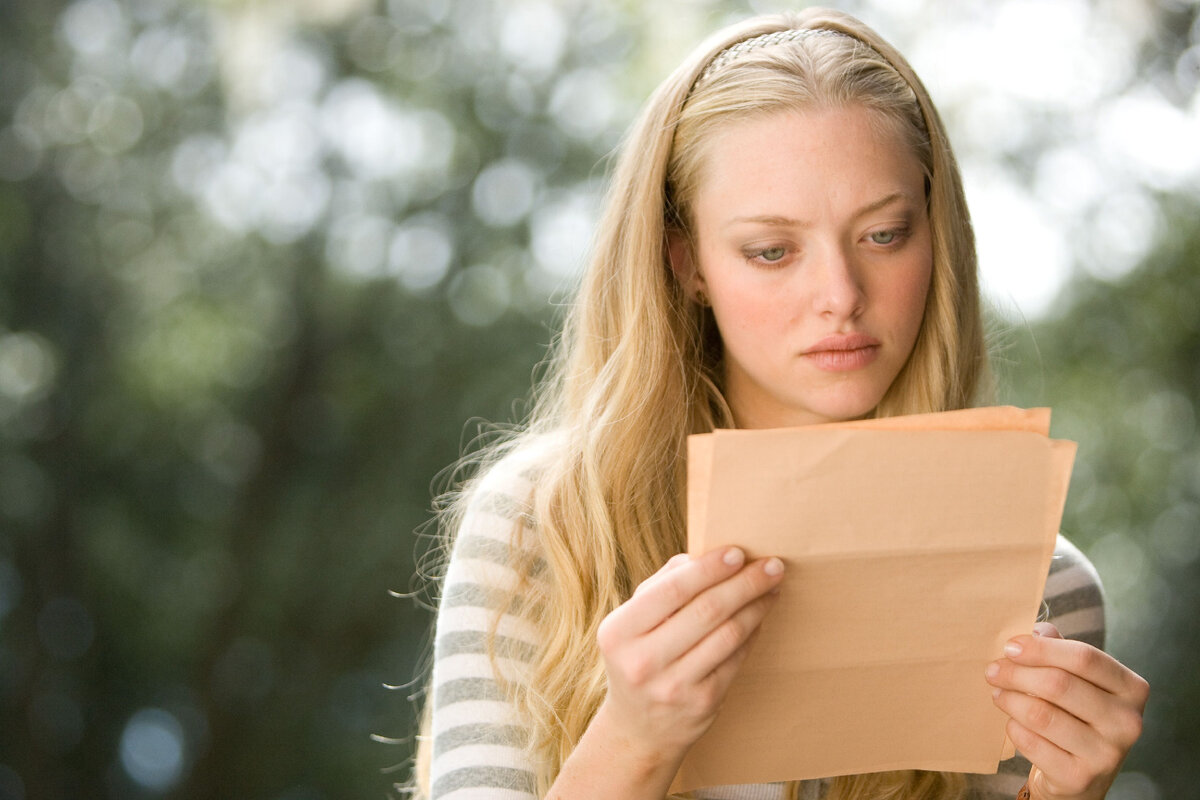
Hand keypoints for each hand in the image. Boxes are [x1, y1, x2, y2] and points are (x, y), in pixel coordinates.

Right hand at [593, 546, 784, 766]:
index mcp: (619, 632)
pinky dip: (753, 632)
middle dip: (744, 583)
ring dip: (757, 606)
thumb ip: (662, 585)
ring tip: (772, 588)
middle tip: (771, 565)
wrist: (639, 729)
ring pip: (728, 634)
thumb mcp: (632, 623)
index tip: (738, 552)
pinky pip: (736, 658)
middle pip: (706, 610)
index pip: (671, 591)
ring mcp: (673, 685)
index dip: (709, 569)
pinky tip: (760, 616)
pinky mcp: (702, 702)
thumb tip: (703, 556)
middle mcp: (643, 661)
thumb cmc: (639, 658)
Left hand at [985, 622, 1148, 799]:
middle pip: (1059, 684)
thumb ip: (1058, 649)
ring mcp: (1107, 754)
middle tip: (992, 671)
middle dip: (1016, 673)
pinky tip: (1012, 722)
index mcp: (1132, 688)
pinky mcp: (1080, 778)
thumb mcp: (1078, 679)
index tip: (1009, 647)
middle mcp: (1128, 722)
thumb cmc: (1076, 714)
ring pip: (1041, 714)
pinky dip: (1014, 728)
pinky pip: (1032, 743)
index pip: (1084, 657)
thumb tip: (1033, 630)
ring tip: (998, 694)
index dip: (1041, 649)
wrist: (1080, 776)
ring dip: (1010, 699)